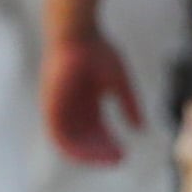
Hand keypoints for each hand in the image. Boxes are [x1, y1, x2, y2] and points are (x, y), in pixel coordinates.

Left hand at [41, 32, 144, 165]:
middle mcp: (72, 109)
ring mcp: (60, 109)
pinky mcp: (49, 107)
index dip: (110, 145)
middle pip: (85, 140)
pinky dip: (72, 147)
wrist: (76, 33)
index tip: (125, 154)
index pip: (97, 133)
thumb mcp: (119, 81)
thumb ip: (129, 104)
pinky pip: (57, 135)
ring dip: (88, 154)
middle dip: (101, 152)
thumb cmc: (97, 49)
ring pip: (71, 142)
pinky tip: (88, 152)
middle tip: (118, 159)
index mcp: (87, 103)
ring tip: (106, 158)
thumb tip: (141, 130)